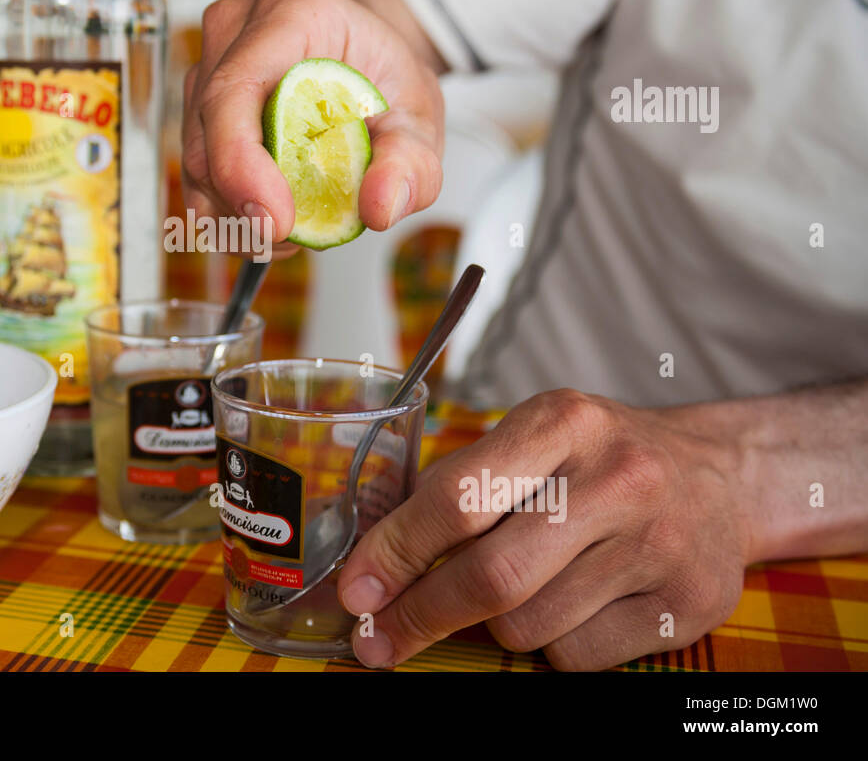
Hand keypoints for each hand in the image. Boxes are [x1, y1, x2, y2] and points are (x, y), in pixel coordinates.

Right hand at [181, 0, 444, 256]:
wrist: (368, 62)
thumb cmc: (384, 75)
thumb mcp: (421, 117)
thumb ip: (412, 163)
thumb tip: (379, 207)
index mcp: (295, 11)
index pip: (237, 88)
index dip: (240, 163)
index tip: (272, 219)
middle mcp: (238, 30)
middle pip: (206, 134)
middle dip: (240, 203)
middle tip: (291, 237)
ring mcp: (210, 67)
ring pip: (195, 161)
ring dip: (234, 212)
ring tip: (291, 223)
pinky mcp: (199, 107)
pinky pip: (196, 173)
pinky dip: (227, 211)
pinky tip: (268, 213)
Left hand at [337, 389, 749, 669]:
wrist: (723, 476)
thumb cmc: (601, 459)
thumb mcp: (536, 437)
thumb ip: (461, 484)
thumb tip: (374, 558)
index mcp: (564, 422)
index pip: (458, 496)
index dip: (396, 551)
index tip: (356, 590)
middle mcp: (618, 478)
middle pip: (490, 576)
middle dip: (420, 614)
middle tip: (379, 638)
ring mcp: (659, 544)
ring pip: (527, 627)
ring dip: (499, 623)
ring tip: (526, 585)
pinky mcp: (689, 604)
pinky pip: (576, 658)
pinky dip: (554, 645)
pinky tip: (576, 604)